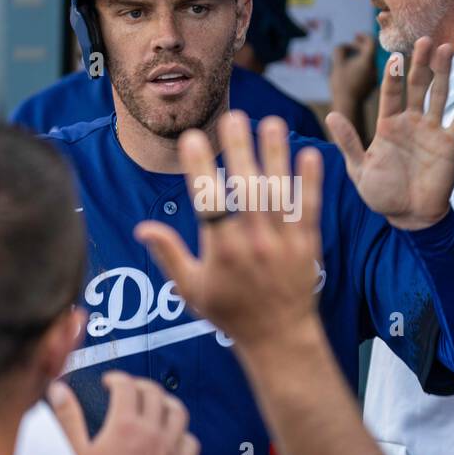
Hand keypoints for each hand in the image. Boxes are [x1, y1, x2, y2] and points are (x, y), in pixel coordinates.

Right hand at [48, 374, 198, 454]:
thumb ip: (67, 419)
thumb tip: (59, 390)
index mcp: (125, 426)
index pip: (127, 386)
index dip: (117, 378)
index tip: (109, 383)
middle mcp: (154, 434)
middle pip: (155, 393)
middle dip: (140, 385)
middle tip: (129, 390)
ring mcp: (171, 453)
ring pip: (178, 413)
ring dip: (165, 403)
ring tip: (153, 406)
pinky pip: (191, 442)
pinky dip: (181, 433)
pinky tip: (171, 438)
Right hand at [134, 111, 323, 348]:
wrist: (279, 337)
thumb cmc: (231, 313)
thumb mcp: (192, 289)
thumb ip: (169, 255)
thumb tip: (142, 228)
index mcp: (222, 252)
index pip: (207, 203)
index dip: (199, 169)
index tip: (192, 139)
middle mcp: (253, 244)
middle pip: (245, 189)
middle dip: (239, 150)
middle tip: (232, 117)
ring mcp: (283, 243)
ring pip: (279, 193)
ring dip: (275, 156)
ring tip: (271, 122)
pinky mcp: (308, 245)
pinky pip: (310, 209)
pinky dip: (311, 182)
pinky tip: (310, 153)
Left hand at [326, 37, 453, 230]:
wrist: (409, 215)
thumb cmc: (381, 194)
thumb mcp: (359, 169)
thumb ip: (349, 142)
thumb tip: (331, 115)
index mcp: (387, 125)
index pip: (390, 94)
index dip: (393, 75)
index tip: (395, 56)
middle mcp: (410, 122)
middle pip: (417, 86)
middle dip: (421, 64)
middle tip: (425, 40)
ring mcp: (431, 130)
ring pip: (439, 95)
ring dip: (444, 72)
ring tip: (448, 48)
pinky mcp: (449, 143)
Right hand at [328, 33, 377, 104]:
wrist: (347, 106)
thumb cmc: (342, 84)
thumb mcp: (337, 64)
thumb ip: (340, 51)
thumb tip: (343, 46)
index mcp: (368, 60)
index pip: (371, 42)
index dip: (363, 36)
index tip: (355, 35)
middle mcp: (375, 68)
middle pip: (370, 52)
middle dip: (360, 46)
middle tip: (351, 44)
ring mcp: (374, 78)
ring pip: (369, 62)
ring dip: (360, 57)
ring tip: (348, 58)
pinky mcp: (371, 86)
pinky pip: (368, 71)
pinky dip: (361, 66)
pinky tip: (350, 70)